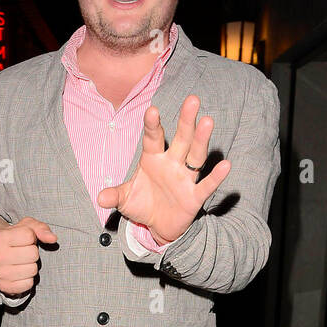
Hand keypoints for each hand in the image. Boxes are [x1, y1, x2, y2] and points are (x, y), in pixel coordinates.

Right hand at [0, 217, 57, 294]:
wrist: (0, 258)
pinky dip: (28, 279)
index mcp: (0, 237)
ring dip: (31, 266)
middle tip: (25, 253)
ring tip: (23, 263)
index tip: (25, 240)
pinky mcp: (4, 287)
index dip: (31, 238)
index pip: (28, 236)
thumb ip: (41, 228)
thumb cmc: (16, 240)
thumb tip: (53, 239)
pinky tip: (21, 274)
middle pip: (33, 254)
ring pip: (32, 270)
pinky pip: (28, 284)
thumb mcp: (27, 228)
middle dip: (33, 253)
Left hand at [97, 95, 231, 245]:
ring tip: (208, 122)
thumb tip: (100, 198)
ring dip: (201, 140)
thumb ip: (114, 196)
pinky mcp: (194, 197)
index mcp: (153, 159)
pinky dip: (216, 177)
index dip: (152, 125)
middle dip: (186, 121)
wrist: (157, 227)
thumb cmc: (142, 205)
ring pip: (195, 155)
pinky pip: (206, 185)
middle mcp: (172, 163)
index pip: (153, 138)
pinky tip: (225, 165)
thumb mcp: (125, 200)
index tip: (152, 111)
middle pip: (181, 139)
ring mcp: (184, 178)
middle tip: (192, 100)